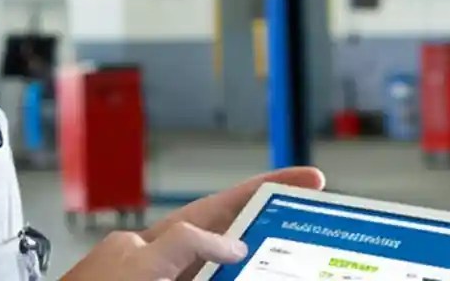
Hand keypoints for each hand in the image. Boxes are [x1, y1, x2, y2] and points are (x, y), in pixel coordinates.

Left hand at [62, 167, 324, 280]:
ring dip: (253, 263)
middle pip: (233, 244)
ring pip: (225, 268)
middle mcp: (168, 265)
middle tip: (310, 229)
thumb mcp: (139, 264)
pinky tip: (243, 270)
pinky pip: (208, 276)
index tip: (308, 179)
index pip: (223, 207)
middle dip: (271, 236)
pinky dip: (231, 273)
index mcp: (161, 241)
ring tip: (282, 258)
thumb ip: (186, 245)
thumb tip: (233, 246)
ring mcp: (167, 279)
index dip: (266, 189)